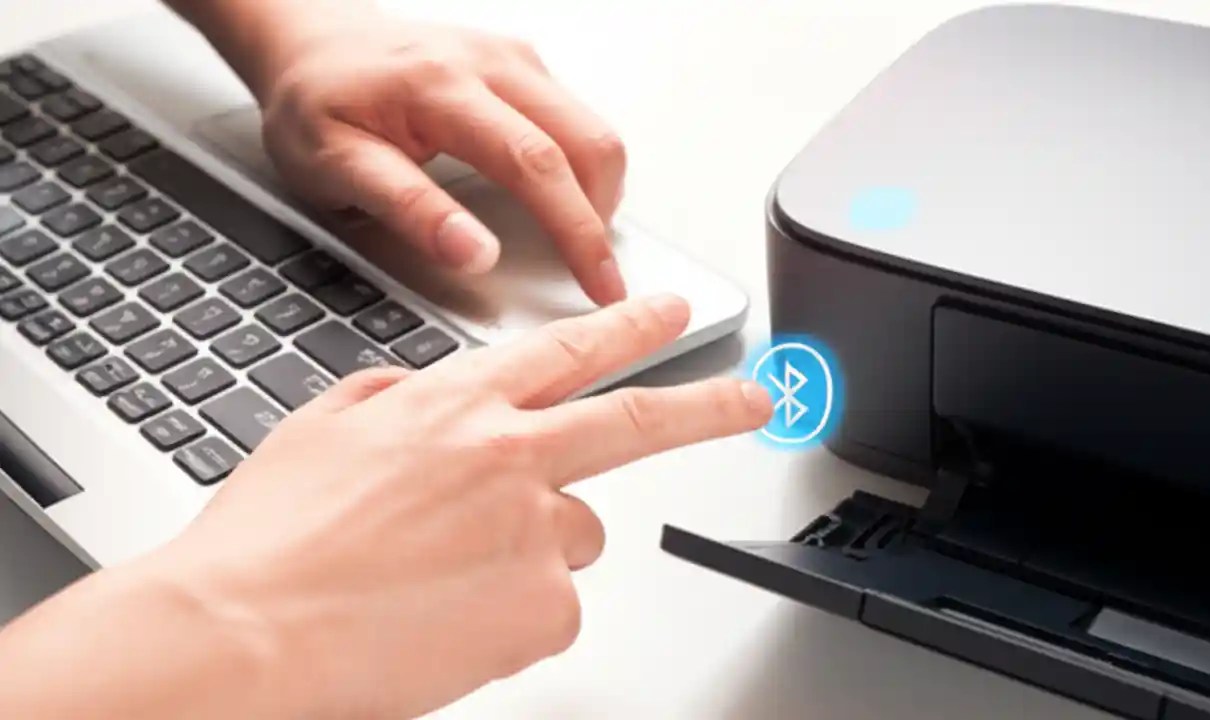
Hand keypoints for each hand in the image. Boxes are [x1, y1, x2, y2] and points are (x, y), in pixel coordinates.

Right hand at [149, 294, 771, 718]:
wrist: (246, 629)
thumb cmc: (272, 540)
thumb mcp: (319, 430)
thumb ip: (387, 398)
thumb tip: (415, 391)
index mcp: (457, 403)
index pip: (568, 350)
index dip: (627, 326)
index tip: (667, 310)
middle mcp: (511, 454)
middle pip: (636, 420)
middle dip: (710, 404)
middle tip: (758, 399)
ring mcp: (535, 531)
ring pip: (577, 536)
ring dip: (535, 551)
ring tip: (449, 578)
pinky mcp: (544, 607)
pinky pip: (552, 608)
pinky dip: (513, 617)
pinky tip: (448, 622)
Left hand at [253, 8, 628, 304]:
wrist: (309, 39)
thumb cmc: (315, 101)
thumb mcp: (334, 166)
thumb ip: (408, 210)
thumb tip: (473, 253)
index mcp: (441, 88)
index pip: (535, 164)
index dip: (576, 232)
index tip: (599, 285)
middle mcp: (489, 63)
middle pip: (586, 141)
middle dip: (601, 219)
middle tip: (599, 278)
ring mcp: (512, 59)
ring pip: (591, 128)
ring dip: (598, 193)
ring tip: (578, 243)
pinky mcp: (521, 64)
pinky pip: (575, 117)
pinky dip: (582, 167)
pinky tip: (559, 200)